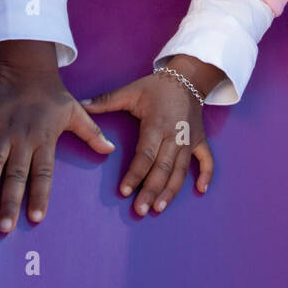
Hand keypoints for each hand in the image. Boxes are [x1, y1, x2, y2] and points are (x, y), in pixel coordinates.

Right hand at [0, 66, 115, 231]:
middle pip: (16, 175)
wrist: (30, 66)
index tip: (35, 219)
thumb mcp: (76, 112)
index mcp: (44, 140)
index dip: (39, 196)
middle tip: (5, 228)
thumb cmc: (54, 94)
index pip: (43, 174)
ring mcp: (2, 127)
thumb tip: (110, 150)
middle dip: (10, 202)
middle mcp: (22, 138)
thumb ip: (92, 133)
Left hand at [80, 68, 213, 215]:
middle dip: (151, 190)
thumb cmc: (156, 86)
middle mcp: (174, 136)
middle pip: (162, 168)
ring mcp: (189, 140)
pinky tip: (200, 191)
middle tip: (140, 210)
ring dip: (171, 191)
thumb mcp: (131, 91)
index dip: (135, 174)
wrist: (188, 77)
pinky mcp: (200, 140)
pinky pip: (206, 160)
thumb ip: (106, 101)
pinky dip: (206, 175)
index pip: (145, 155)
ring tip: (159, 208)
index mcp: (156, 124)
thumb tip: (81, 105)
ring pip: (181, 170)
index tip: (124, 191)